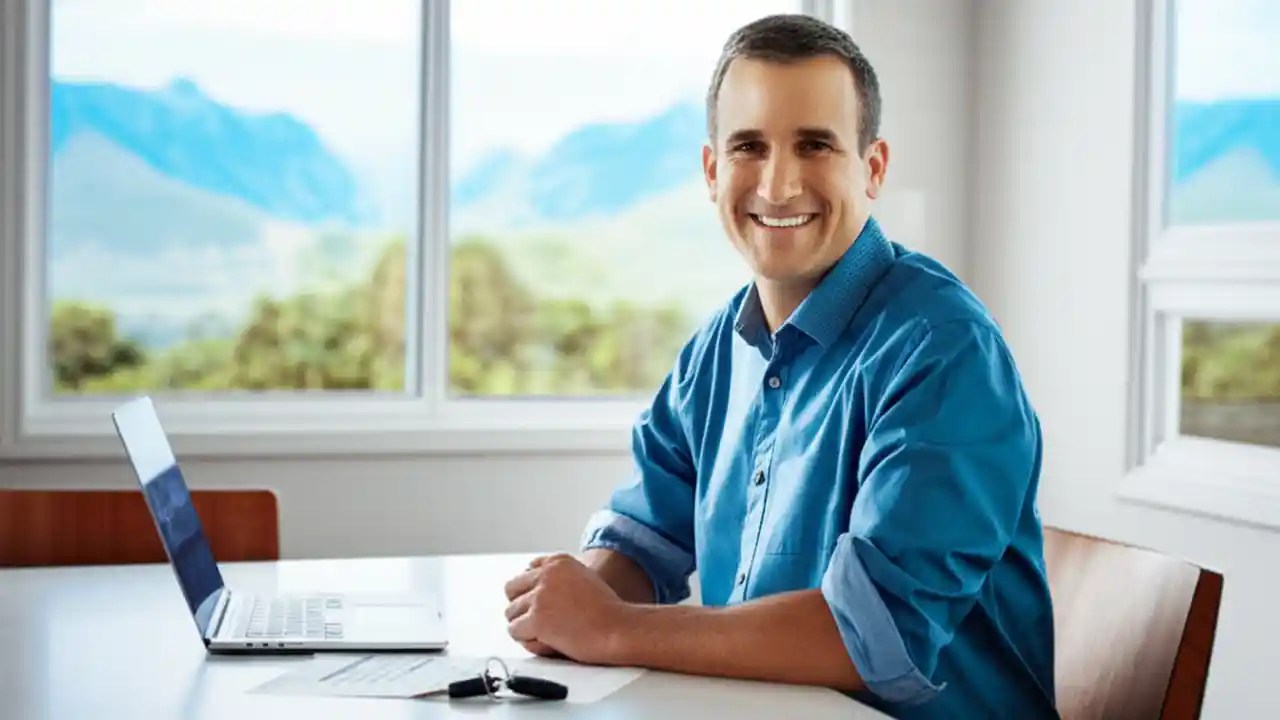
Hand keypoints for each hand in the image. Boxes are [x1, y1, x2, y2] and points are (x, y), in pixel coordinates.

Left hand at [503, 553, 631, 664]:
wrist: (618, 628)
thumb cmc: (607, 611)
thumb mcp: (584, 578)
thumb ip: (560, 577)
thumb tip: (532, 583)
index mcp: (559, 561)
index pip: (527, 570)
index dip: (531, 591)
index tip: (543, 604)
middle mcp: (546, 574)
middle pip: (511, 589)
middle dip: (520, 605)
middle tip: (536, 621)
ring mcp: (540, 596)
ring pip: (511, 612)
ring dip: (524, 625)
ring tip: (545, 634)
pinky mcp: (537, 619)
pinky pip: (515, 630)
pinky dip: (528, 640)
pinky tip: (547, 642)